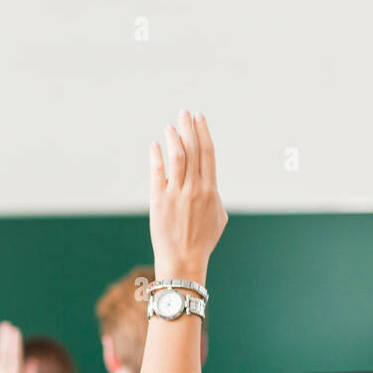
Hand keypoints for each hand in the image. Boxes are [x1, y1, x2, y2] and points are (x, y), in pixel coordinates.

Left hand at [148, 110, 226, 284]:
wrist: (183, 260)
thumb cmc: (202, 242)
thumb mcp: (218, 218)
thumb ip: (215, 197)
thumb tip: (210, 184)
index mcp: (211, 190)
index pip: (208, 153)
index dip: (203, 132)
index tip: (199, 117)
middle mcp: (195, 188)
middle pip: (192, 149)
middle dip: (188, 128)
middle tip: (184, 112)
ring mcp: (177, 194)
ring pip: (177, 156)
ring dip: (173, 137)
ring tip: (170, 126)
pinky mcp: (159, 200)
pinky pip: (158, 172)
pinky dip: (156, 156)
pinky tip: (154, 145)